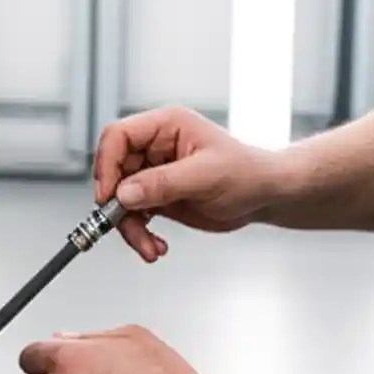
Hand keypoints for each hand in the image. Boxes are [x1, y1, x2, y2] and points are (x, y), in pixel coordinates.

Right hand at [93, 107, 281, 260]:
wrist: (266, 196)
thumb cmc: (248, 173)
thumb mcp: (206, 176)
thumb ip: (163, 183)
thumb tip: (124, 193)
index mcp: (165, 126)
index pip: (118, 136)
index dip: (107, 164)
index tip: (109, 195)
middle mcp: (155, 147)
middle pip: (113, 171)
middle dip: (117, 204)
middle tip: (126, 226)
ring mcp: (154, 173)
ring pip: (120, 199)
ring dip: (129, 227)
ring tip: (148, 247)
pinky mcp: (156, 196)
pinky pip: (133, 215)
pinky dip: (139, 234)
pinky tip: (155, 246)